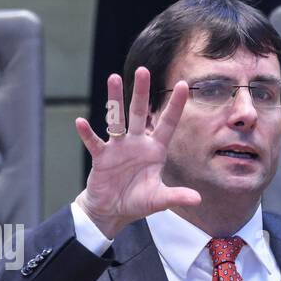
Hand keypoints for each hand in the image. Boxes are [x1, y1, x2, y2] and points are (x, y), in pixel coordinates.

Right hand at [73, 67, 202, 238]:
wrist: (113, 210)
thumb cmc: (137, 201)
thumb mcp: (159, 200)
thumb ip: (176, 196)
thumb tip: (198, 199)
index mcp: (154, 150)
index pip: (167, 124)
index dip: (175, 106)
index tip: (184, 85)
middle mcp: (137, 143)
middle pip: (139, 113)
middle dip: (141, 92)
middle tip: (143, 70)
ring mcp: (118, 147)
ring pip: (116, 119)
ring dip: (114, 100)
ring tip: (114, 78)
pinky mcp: (101, 157)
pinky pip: (95, 143)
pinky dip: (88, 134)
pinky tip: (82, 122)